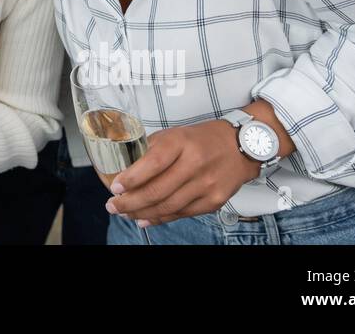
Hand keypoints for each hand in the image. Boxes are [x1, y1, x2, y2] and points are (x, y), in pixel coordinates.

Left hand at [104, 119, 260, 226]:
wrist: (242, 147)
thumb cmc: (202, 139)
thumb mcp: (175, 134)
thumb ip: (151, 149)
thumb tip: (125, 167)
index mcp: (181, 143)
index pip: (153, 163)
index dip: (131, 178)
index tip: (115, 188)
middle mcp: (195, 164)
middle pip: (158, 190)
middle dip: (130, 202)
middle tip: (112, 206)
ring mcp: (207, 185)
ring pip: (168, 206)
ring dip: (142, 213)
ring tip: (125, 213)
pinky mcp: (214, 201)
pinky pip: (182, 214)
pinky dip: (160, 218)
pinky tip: (145, 219)